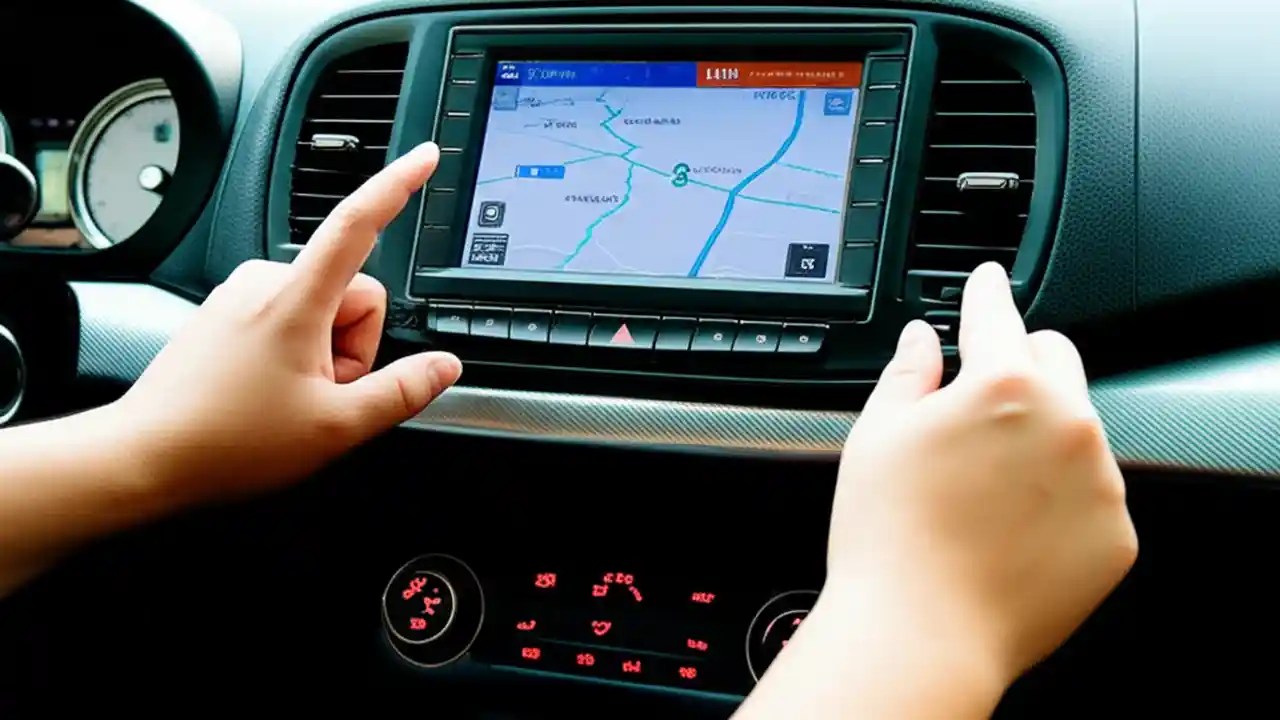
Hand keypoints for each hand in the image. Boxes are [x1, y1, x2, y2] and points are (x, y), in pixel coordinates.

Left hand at [115, 142, 460, 505]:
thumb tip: (444, 367)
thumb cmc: (229, 442)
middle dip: (355, 346)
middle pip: (354, 294)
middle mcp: (265, 283)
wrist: (146, 457)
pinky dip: (297, 352)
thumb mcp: (336, 428)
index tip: (425, 157)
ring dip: (326, 353)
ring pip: (323, 309)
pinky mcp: (225, 312)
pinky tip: (271, 390)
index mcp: (296, 301)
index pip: (359, 225)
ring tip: (292, 398)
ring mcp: (241, 296)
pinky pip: (289, 317)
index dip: (398, 185)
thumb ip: (402, 392)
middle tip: (325, 394)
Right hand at [820, 262, 1136, 687]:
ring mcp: (1099, 479)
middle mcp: (1066, 421)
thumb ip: (908, 373)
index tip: (987, 279)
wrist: (923, 633)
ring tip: (984, 487)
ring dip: (1041, 435)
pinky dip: (1060, 495)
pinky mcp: (1114, 533)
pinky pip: (1094, 491)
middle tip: (972, 409)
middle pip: (1053, 358)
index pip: (997, 312)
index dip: (985, 289)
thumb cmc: (889, 536)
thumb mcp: (878, 435)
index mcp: (1002, 383)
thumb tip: (921, 338)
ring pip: (1077, 426)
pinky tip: (1011, 524)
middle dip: (1017, 366)